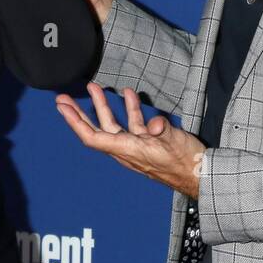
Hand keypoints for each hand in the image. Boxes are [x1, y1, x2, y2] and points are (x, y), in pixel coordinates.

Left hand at [55, 83, 205, 197]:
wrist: (200, 174)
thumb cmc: (185, 162)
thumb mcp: (174, 142)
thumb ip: (161, 130)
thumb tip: (153, 123)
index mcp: (127, 150)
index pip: (92, 137)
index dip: (75, 122)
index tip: (63, 107)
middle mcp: (127, 149)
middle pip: (96, 130)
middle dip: (78, 113)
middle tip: (63, 98)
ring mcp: (136, 146)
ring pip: (113, 125)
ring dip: (103, 106)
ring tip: (95, 88)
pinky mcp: (147, 143)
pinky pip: (132, 124)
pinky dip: (128, 109)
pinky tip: (128, 95)